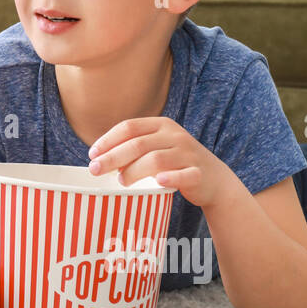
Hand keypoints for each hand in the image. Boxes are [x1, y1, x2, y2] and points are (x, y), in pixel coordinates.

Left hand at [88, 116, 235, 209]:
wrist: (214, 179)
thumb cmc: (176, 163)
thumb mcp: (157, 147)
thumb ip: (133, 148)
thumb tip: (100, 159)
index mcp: (162, 125)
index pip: (129, 127)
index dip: (108, 140)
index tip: (92, 154)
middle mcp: (175, 136)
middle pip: (138, 144)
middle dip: (113, 157)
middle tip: (96, 170)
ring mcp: (188, 154)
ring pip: (156, 159)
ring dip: (134, 171)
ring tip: (121, 181)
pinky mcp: (198, 173)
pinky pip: (183, 175)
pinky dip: (169, 178)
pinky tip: (158, 182)